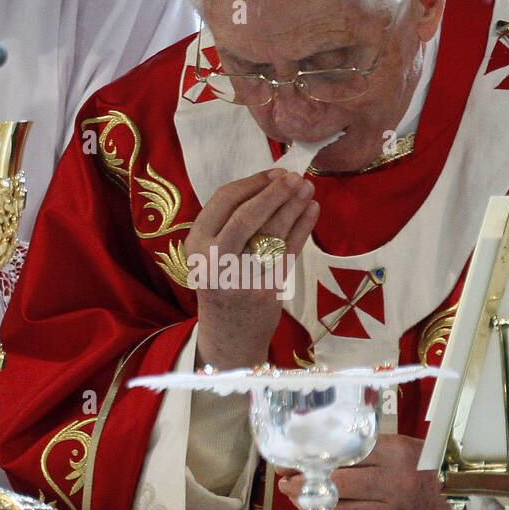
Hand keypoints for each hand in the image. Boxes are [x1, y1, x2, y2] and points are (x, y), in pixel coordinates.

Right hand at [185, 168, 318, 369]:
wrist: (228, 337)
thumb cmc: (223, 285)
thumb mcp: (212, 253)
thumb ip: (230, 223)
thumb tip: (270, 182)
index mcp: (196, 243)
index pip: (224, 200)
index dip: (253, 182)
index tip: (275, 172)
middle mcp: (214, 259)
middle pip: (248, 215)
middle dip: (276, 192)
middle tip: (296, 177)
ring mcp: (240, 277)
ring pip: (272, 231)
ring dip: (294, 206)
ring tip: (308, 190)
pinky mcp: (266, 290)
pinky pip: (289, 251)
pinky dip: (303, 228)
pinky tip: (312, 212)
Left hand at [275, 434, 447, 509]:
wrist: (450, 500)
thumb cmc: (420, 467)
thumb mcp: (398, 445)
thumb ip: (364, 446)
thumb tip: (318, 445)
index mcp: (394, 452)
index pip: (345, 452)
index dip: (314, 456)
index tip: (293, 457)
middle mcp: (393, 481)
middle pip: (338, 482)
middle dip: (306, 482)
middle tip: (287, 480)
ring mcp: (391, 509)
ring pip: (341, 508)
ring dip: (314, 503)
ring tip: (296, 495)